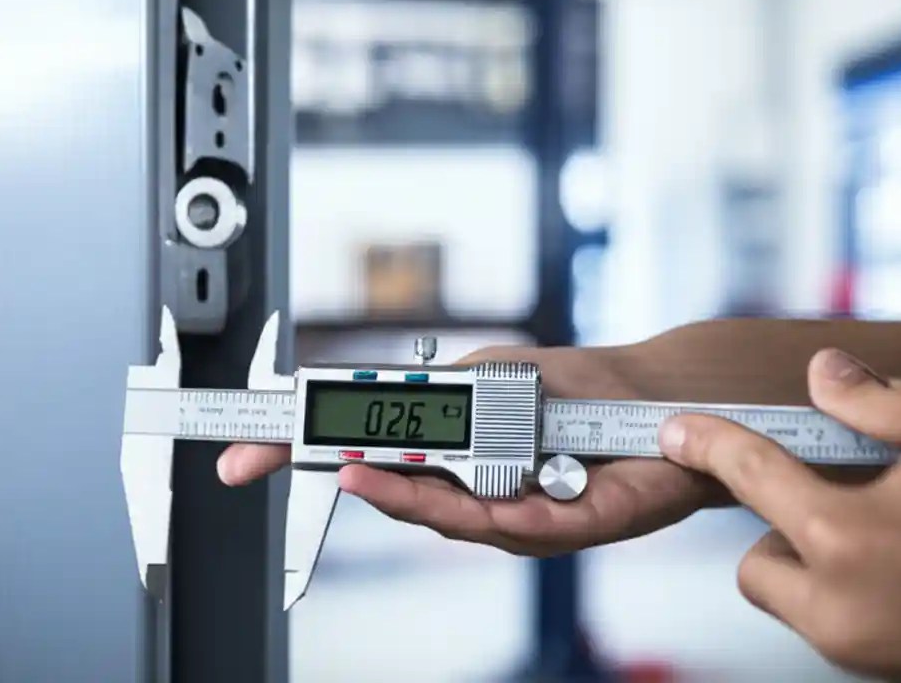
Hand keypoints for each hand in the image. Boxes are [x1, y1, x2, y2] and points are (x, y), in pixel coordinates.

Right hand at [218, 344, 726, 556]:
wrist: (657, 400)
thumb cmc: (576, 392)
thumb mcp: (490, 377)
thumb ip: (437, 392)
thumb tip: (374, 392)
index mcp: (447, 457)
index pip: (364, 458)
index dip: (303, 453)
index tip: (243, 450)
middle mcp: (470, 493)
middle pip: (388, 491)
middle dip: (322, 472)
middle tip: (266, 457)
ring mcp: (510, 514)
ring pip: (437, 512)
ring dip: (387, 492)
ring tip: (345, 468)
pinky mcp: (562, 523)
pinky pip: (506, 521)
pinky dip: (465, 507)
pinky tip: (435, 492)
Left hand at [658, 349, 900, 680]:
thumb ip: (883, 402)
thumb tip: (824, 375)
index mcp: (847, 540)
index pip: (749, 475)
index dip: (709, 442)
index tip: (676, 432)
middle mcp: (837, 607)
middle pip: (757, 557)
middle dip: (789, 526)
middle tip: (856, 504)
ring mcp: (857, 648)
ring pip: (789, 592)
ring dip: (816, 562)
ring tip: (889, 540)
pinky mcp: (880, 670)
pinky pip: (828, 619)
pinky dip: (847, 591)